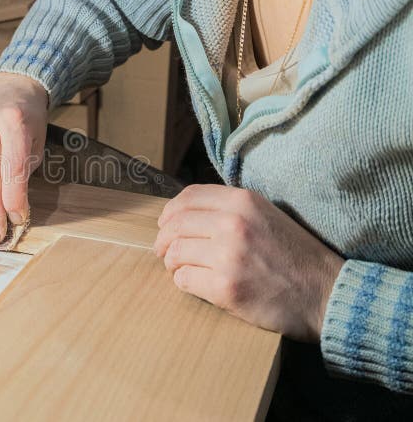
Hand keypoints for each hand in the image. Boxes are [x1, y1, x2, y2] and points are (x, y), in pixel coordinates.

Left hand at [154, 184, 344, 340]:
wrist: (327, 294)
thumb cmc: (297, 256)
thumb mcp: (267, 215)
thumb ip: (231, 209)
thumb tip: (186, 212)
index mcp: (243, 202)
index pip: (188, 197)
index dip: (170, 212)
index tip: (165, 224)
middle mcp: (233, 224)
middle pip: (174, 225)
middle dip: (163, 240)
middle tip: (164, 252)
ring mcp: (228, 256)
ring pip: (175, 253)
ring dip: (173, 263)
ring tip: (181, 269)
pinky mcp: (226, 287)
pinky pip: (184, 280)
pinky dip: (184, 282)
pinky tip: (196, 284)